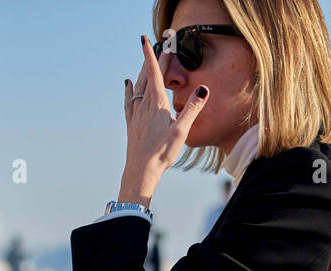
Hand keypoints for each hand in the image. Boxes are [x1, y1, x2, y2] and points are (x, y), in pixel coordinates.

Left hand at [119, 35, 208, 205]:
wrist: (141, 171)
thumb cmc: (162, 153)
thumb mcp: (181, 131)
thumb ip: (192, 108)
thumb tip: (203, 88)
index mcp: (157, 103)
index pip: (154, 73)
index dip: (151, 55)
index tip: (147, 39)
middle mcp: (144, 105)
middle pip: (147, 76)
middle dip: (152, 59)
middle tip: (158, 45)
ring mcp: (136, 114)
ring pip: (138, 86)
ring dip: (142, 71)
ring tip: (145, 59)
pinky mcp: (131, 123)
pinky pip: (130, 100)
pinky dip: (130, 89)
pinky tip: (128, 84)